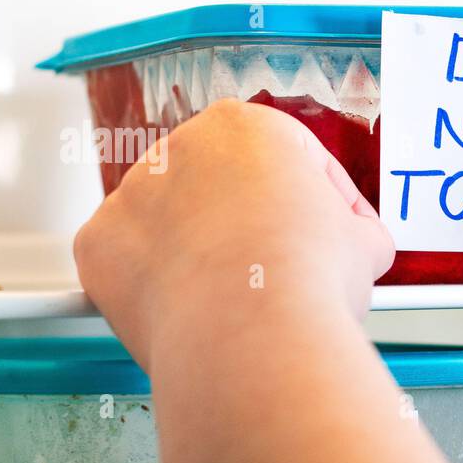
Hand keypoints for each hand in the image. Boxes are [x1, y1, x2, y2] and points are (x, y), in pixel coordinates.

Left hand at [74, 98, 393, 369]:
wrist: (255, 335)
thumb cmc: (306, 282)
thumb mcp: (365, 241)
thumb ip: (349, 226)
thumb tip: (351, 244)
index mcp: (246, 127)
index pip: (288, 158)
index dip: (318, 202)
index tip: (326, 234)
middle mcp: (179, 147)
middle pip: (221, 187)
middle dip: (246, 223)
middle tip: (279, 268)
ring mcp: (131, 196)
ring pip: (171, 225)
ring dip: (197, 253)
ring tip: (236, 298)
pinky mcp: (97, 248)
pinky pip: (129, 267)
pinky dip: (154, 288)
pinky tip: (192, 309)